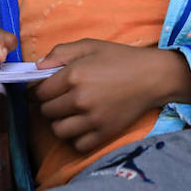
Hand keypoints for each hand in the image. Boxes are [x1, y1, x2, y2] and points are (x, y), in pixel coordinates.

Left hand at [32, 39, 190, 153]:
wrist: (153, 77)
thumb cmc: (120, 58)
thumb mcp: (89, 46)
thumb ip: (59, 53)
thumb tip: (37, 68)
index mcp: (73, 75)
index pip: (39, 92)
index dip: (37, 91)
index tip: (43, 90)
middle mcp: (80, 99)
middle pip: (46, 111)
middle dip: (48, 105)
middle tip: (58, 99)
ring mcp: (92, 119)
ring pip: (58, 130)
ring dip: (59, 123)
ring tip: (68, 114)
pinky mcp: (105, 133)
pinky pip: (77, 145)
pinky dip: (75, 138)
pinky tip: (81, 126)